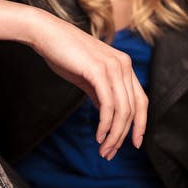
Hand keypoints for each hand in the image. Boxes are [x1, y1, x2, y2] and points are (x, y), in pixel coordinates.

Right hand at [26, 10, 147, 157]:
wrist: (46, 34)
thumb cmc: (64, 54)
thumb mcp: (88, 76)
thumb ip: (101, 93)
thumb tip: (108, 115)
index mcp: (124, 65)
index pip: (141, 100)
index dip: (140, 124)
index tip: (133, 144)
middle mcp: (124, 65)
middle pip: (133, 109)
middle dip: (123, 135)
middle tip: (109, 153)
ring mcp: (113, 66)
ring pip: (123, 110)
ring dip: (114, 135)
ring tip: (104, 150)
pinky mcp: (99, 70)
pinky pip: (109, 105)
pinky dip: (106, 124)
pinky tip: (99, 136)